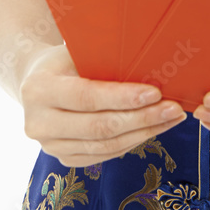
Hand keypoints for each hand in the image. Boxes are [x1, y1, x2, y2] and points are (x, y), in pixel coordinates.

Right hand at [19, 44, 186, 166]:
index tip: (155, 93)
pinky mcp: (64, 159)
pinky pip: (104, 155)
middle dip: (142, 119)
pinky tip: (153, 129)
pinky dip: (132, 142)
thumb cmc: (62, 61)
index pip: (87, 97)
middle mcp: (39, 123)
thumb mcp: (74, 51)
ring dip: (143, 133)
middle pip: (99, 127)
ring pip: (105, 146)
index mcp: (39, 90)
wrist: (36, 82)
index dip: (123, 97)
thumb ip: (101, 59)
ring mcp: (50, 146)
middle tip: (173, 108)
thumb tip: (147, 60)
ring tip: (170, 119)